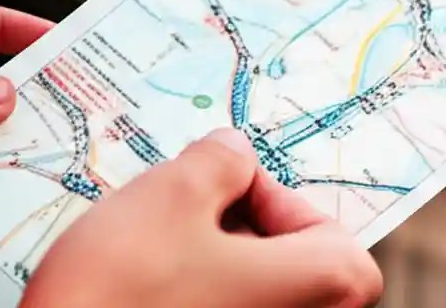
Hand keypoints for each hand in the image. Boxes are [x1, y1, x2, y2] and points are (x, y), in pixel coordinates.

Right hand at [22, 128, 382, 307]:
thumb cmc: (121, 296)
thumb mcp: (173, 194)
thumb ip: (219, 160)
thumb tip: (233, 153)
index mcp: (324, 286)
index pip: (324, 227)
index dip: (271, 197)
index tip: (224, 187)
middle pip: (288, 265)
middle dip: (235, 230)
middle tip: (183, 217)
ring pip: (247, 294)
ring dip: (208, 267)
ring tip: (153, 257)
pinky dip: (191, 299)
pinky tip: (144, 291)